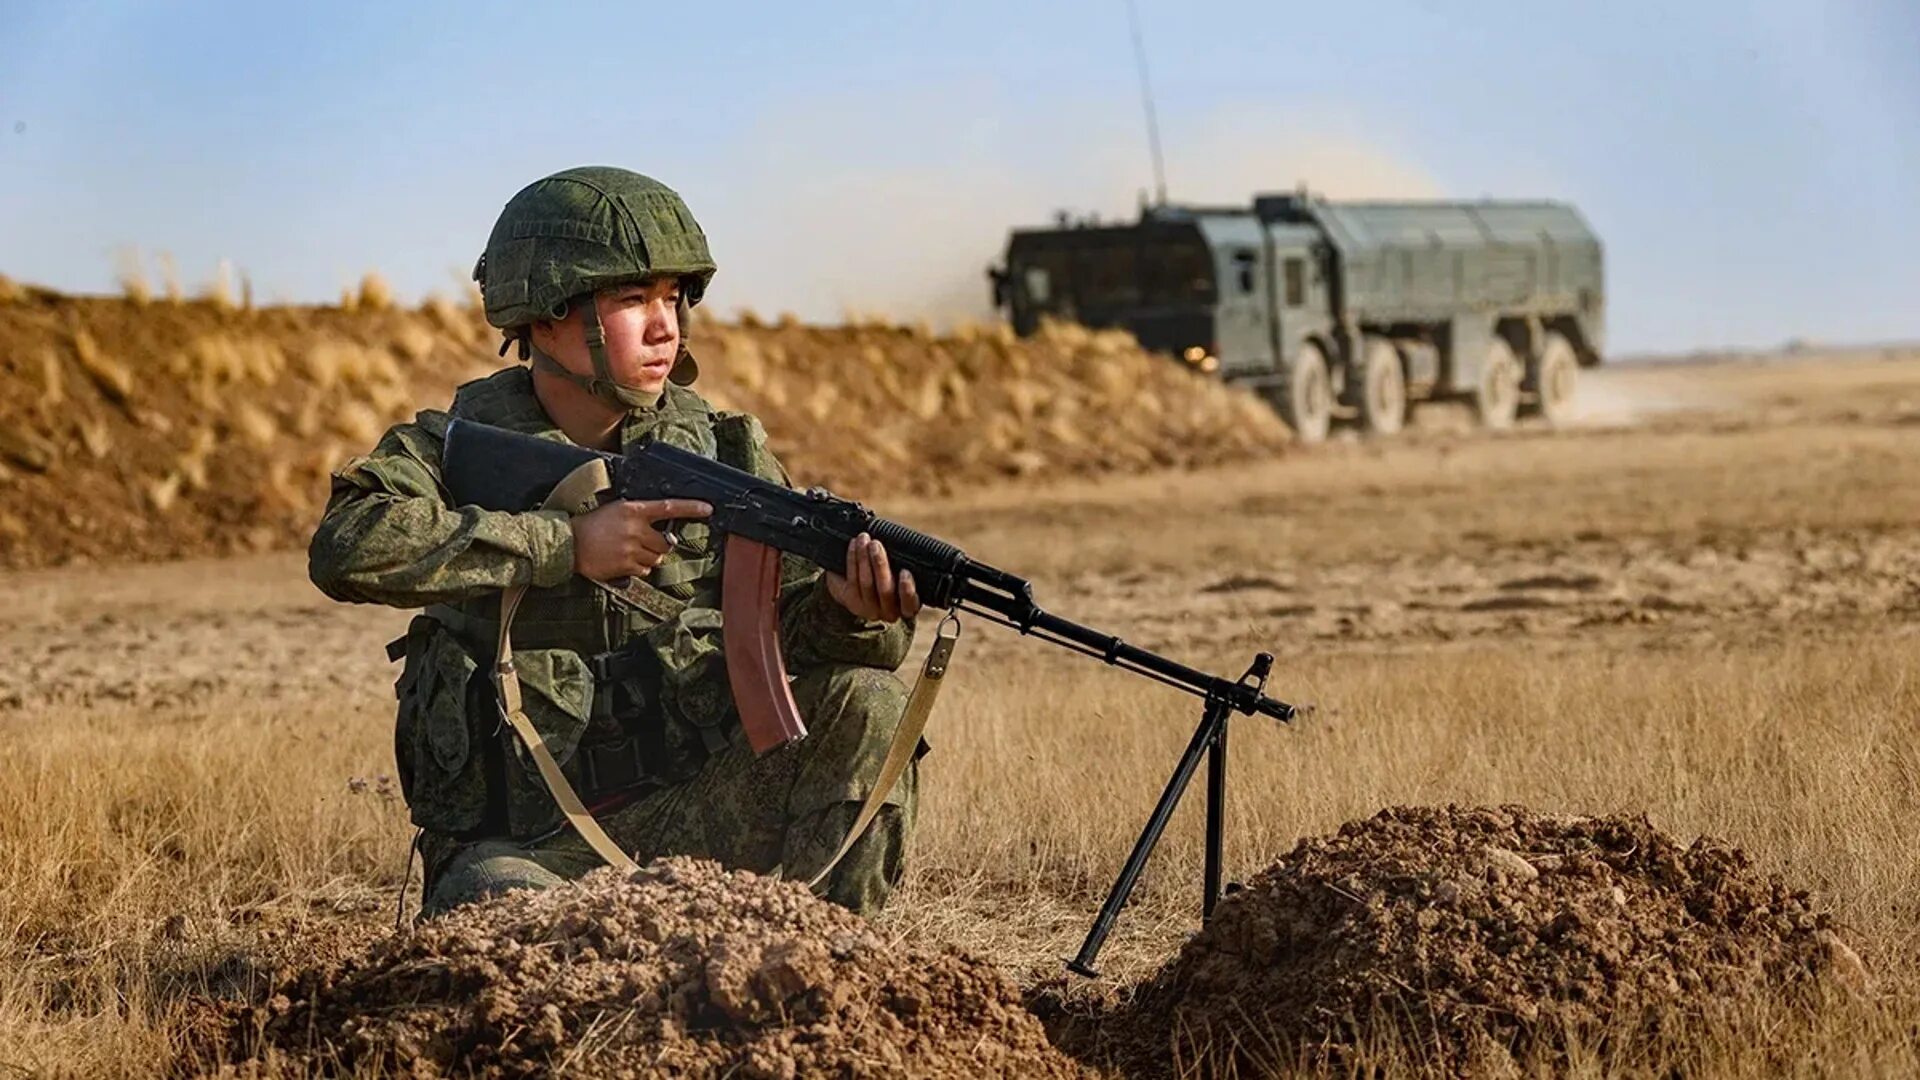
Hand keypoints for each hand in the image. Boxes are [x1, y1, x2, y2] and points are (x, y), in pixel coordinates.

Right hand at [569, 499, 711, 580]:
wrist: (569, 542)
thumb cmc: (592, 525)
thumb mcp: (616, 510)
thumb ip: (640, 516)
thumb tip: (661, 529)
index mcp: (633, 510)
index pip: (668, 507)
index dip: (690, 508)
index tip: (708, 508)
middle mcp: (635, 529)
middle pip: (665, 542)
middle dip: (660, 545)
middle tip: (644, 542)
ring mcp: (631, 549)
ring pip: (656, 558)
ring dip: (649, 557)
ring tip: (629, 550)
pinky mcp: (626, 566)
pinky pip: (645, 570)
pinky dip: (638, 568)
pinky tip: (623, 560)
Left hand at [826, 533, 921, 622]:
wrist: (864, 587)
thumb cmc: (891, 575)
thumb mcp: (901, 573)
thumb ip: (904, 565)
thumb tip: (904, 546)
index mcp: (907, 606)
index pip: (910, 604)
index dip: (907, 589)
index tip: (905, 571)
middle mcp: (889, 612)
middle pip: (885, 590)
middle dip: (880, 564)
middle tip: (876, 544)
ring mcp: (869, 609)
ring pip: (866, 583)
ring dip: (863, 558)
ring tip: (863, 539)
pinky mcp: (852, 602)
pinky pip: (852, 579)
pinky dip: (853, 559)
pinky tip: (854, 545)